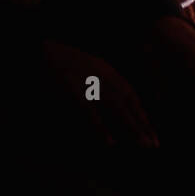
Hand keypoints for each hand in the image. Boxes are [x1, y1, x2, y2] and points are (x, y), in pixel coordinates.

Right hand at [41, 39, 157, 145]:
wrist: (40, 50)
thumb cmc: (62, 61)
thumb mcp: (89, 67)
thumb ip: (103, 81)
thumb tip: (118, 99)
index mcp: (107, 71)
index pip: (130, 96)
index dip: (141, 114)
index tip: (151, 130)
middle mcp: (103, 78)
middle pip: (127, 104)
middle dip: (142, 125)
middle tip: (154, 144)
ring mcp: (89, 85)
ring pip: (116, 109)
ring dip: (131, 127)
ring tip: (143, 144)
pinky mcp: (73, 94)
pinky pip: (90, 114)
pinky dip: (100, 128)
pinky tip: (109, 143)